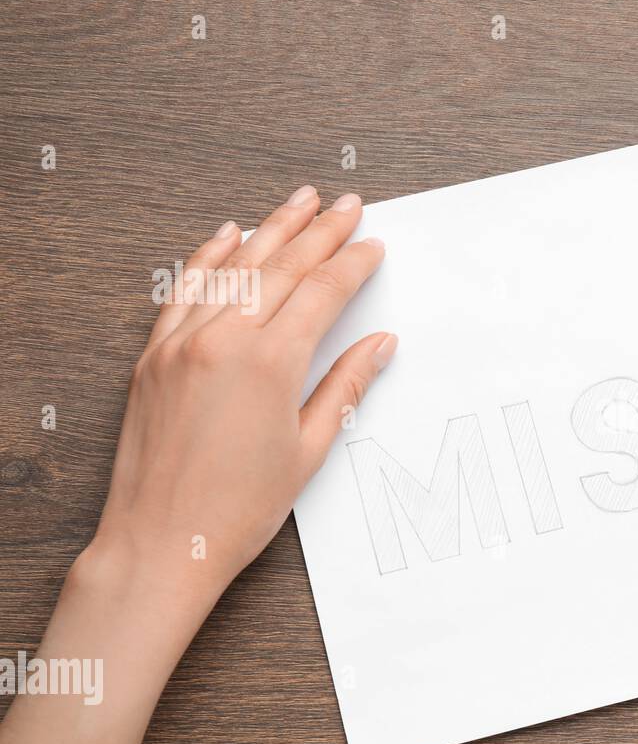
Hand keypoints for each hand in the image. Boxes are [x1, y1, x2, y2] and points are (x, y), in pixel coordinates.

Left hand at [88, 185, 395, 607]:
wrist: (161, 543)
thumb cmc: (237, 510)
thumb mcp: (308, 450)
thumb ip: (345, 387)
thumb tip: (379, 345)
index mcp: (269, 363)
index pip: (322, 293)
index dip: (352, 264)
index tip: (372, 245)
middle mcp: (222, 341)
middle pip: (281, 267)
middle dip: (320, 231)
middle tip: (347, 205)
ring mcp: (181, 344)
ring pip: (234, 268)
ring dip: (270, 229)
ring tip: (299, 200)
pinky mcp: (153, 357)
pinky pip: (184, 290)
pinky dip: (208, 257)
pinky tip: (227, 234)